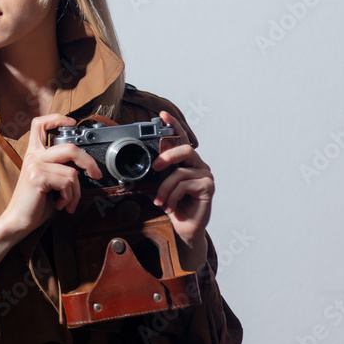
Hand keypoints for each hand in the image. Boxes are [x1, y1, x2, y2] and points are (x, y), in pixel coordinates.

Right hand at [0, 114, 101, 267]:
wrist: (18, 221)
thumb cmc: (34, 204)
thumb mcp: (49, 181)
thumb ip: (61, 169)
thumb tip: (83, 168)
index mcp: (34, 154)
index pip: (39, 124)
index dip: (56, 118)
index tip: (71, 122)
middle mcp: (33, 156)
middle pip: (69, 147)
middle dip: (88, 162)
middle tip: (95, 174)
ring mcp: (34, 165)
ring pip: (72, 172)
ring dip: (75, 192)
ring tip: (67, 201)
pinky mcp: (37, 177)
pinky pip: (67, 182)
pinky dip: (69, 197)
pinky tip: (60, 204)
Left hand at [152, 110, 213, 258]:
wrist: (184, 228)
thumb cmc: (173, 205)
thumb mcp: (158, 187)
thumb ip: (153, 176)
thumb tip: (135, 169)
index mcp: (186, 162)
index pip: (181, 139)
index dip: (173, 125)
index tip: (162, 115)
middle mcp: (198, 165)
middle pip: (185, 149)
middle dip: (167, 156)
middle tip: (155, 167)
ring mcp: (205, 175)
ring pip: (179, 172)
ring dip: (164, 189)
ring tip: (160, 201)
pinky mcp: (208, 187)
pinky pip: (184, 185)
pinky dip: (171, 196)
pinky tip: (170, 206)